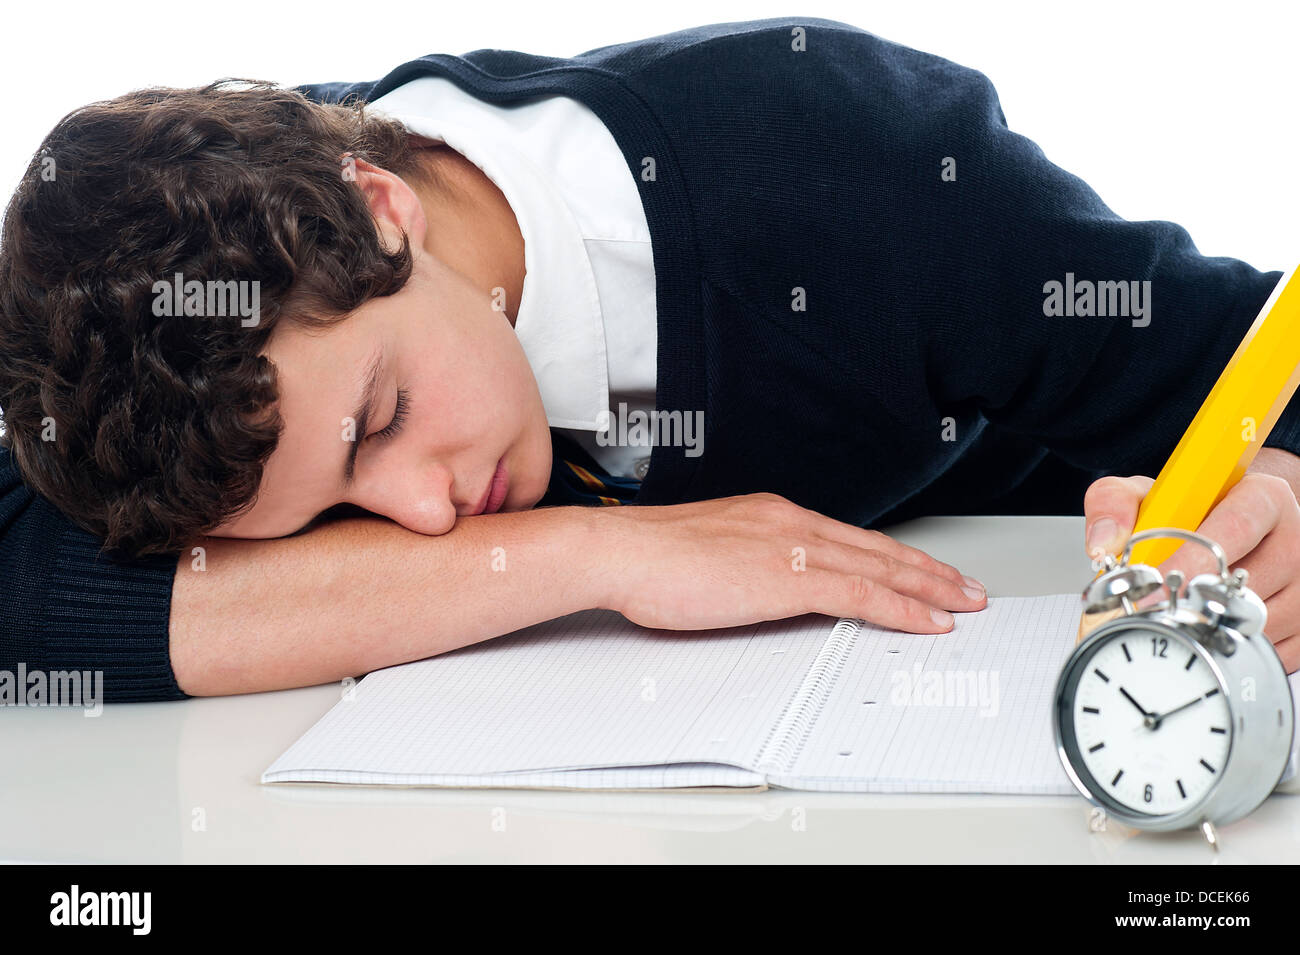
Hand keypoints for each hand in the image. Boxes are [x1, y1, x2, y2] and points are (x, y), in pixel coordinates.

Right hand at [597, 492, 987, 632]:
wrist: (623, 551)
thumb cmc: (651, 558)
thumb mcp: (710, 553)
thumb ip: (747, 564)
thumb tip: (764, 585)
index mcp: (773, 515)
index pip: (850, 537)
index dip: (894, 556)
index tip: (922, 570)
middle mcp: (792, 523)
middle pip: (878, 548)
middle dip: (929, 570)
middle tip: (967, 586)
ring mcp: (793, 547)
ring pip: (881, 567)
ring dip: (931, 587)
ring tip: (964, 603)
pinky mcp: (789, 577)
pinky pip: (862, 593)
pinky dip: (902, 608)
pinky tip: (927, 620)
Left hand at [1083, 450, 1299, 671]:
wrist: (1235, 522)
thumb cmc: (1195, 511)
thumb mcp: (1150, 493)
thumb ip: (1114, 503)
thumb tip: (1106, 540)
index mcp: (1264, 500)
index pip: (1233, 530)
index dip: (1187, 561)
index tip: (1152, 583)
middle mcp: (1294, 541)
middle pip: (1243, 584)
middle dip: (1191, 601)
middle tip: (1153, 608)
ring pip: (1254, 623)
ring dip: (1208, 627)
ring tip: (1177, 615)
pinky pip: (1267, 653)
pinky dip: (1227, 649)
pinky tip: (1204, 630)